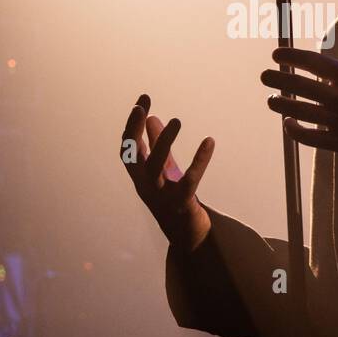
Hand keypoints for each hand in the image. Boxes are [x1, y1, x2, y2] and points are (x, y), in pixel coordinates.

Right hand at [120, 94, 214, 251]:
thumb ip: (155, 145)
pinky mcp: (182, 204)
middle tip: (142, 108)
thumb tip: (152, 118)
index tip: (143, 99)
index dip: (132, 123)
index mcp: (139, 176)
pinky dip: (199, 161)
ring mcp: (162, 196)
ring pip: (157, 168)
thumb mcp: (163, 169)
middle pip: (134, 157)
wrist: (187, 237)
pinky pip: (190, 180)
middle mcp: (145, 186)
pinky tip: (209, 142)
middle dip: (134, 131)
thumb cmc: (172, 200)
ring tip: (177, 121)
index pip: (128, 146)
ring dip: (164, 143)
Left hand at [261, 17, 337, 164]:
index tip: (276, 55)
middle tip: (265, 76)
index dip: (290, 57)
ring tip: (272, 99)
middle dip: (277, 79)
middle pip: (300, 86)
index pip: (313, 62)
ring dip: (281, 104)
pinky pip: (308, 137)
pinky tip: (288, 123)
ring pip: (299, 111)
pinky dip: (293, 130)